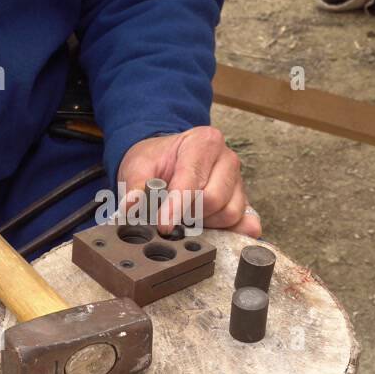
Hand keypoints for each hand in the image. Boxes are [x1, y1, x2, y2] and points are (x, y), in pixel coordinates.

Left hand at [118, 127, 261, 237]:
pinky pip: (243, 222)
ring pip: (229, 213)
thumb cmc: (156, 160)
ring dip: (206, 222)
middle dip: (190, 213)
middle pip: (214, 199)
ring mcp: (238, 181)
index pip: (192, 181)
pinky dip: (229, 231)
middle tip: (172, 215)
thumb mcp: (138, 165)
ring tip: (187, 217)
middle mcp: (227, 159)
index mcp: (204, 142)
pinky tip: (213, 232)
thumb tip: (131, 206)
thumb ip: (135, 185)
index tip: (164, 226)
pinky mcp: (242, 201)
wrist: (168, 160)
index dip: (176, 207)